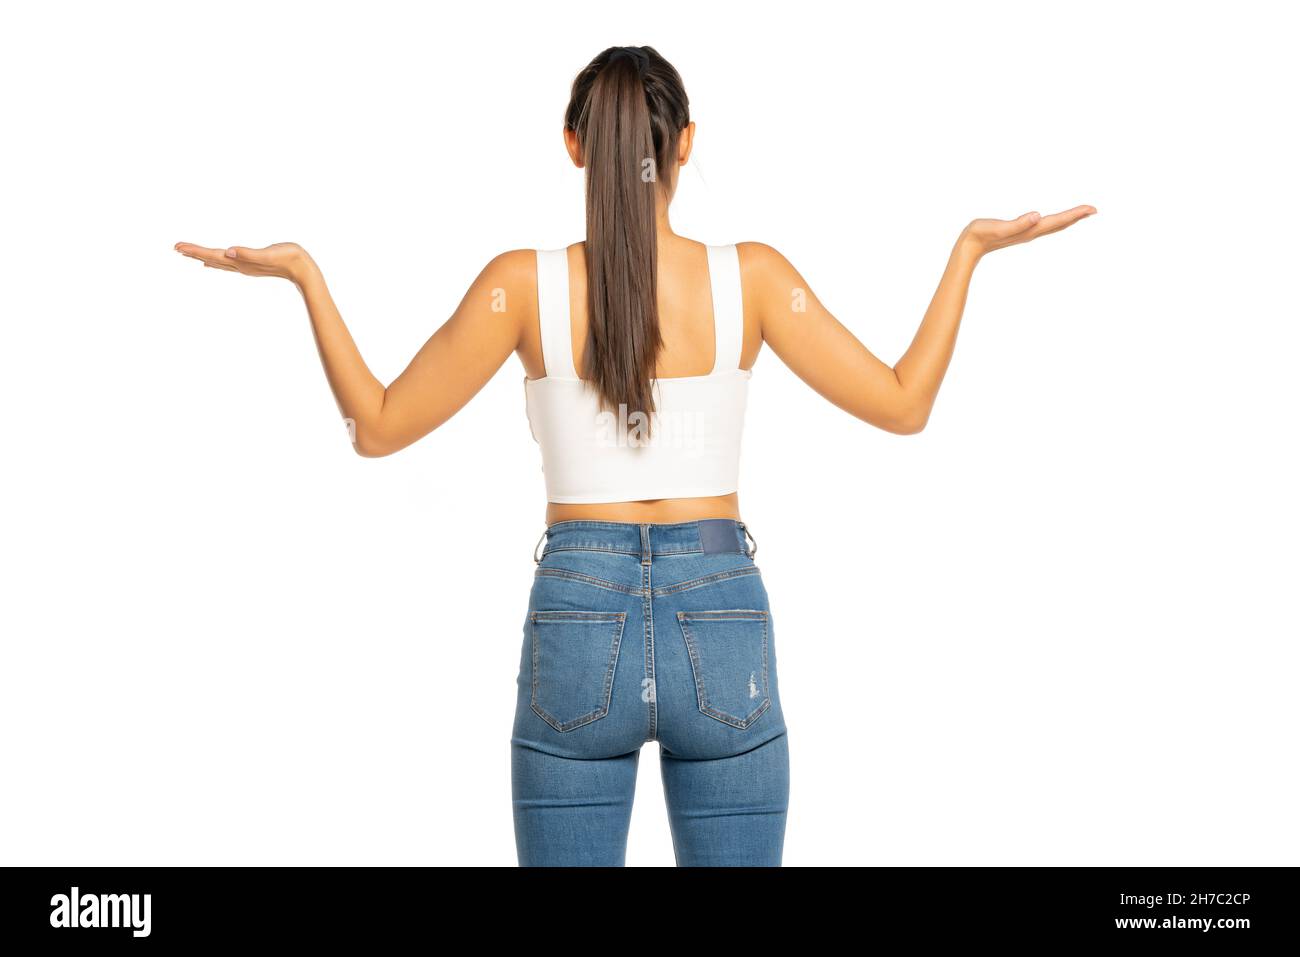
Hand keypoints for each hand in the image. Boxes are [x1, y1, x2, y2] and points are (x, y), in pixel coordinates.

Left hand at [173, 241, 315, 284]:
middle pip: (211, 259)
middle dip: (193, 253)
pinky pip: (227, 263)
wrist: (304, 271)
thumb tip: (229, 251)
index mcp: (241, 262)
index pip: (212, 255)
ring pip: (218, 262)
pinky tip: (214, 261)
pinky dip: (216, 261)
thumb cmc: (290, 259)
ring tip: (188, 254)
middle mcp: (240, 265)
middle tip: (175, 247)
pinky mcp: (251, 265)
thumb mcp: (269, 253)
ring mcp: (246, 267)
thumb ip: (249, 254)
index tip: (177, 247)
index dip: (194, 250)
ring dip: (202, 256)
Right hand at [958, 205, 1096, 259]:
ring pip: (1052, 226)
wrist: (968, 247)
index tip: (1092, 209)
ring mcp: (1025, 233)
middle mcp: (1031, 233)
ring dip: (1067, 220)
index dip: (1075, 214)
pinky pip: (1043, 226)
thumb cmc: (980, 235)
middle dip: (1076, 217)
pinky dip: (1054, 221)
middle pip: (1059, 225)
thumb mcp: (998, 227)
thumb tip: (1037, 215)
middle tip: (1094, 210)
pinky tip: (1051, 219)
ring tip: (1080, 214)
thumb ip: (1017, 223)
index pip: (1057, 221)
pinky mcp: (1019, 232)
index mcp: (1029, 230)